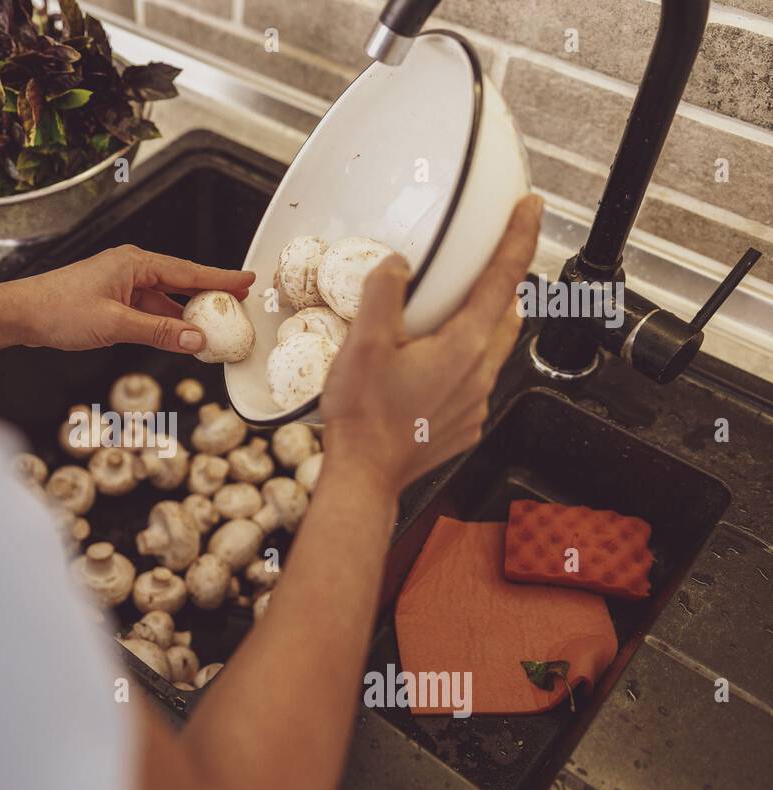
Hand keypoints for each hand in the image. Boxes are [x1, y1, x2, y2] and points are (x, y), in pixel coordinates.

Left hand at [0, 245, 254, 353]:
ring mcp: (122, 286)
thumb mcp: (114, 324)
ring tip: (215, 328)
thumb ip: (157, 332)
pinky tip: (179, 337)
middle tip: (240, 304)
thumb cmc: (59, 309)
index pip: (188, 271)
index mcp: (134, 264)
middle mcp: (131, 270)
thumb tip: (194, 339)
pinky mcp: (113, 302)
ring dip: (187, 316)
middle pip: (181, 283)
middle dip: (210, 295)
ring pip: (166, 301)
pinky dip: (166, 324)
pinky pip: (150, 312)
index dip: (220, 277)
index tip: (247, 280)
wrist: (22, 314)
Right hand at [319, 195, 542, 492]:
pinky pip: (475, 383)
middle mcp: (479, 374)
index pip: (503, 279)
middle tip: (488, 263)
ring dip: (484, 325)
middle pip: (509, 314)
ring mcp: (475, 404)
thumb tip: (398, 264)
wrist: (365, 476)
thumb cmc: (364, 418)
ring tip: (456, 314)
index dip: (520, 238)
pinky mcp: (464, 425)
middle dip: (505, 284)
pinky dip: (465, 363)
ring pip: (494, 350)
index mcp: (463, 346)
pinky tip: (433, 367)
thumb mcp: (363, 344)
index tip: (530, 209)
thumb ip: (383, 294)